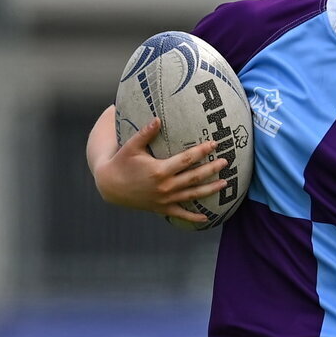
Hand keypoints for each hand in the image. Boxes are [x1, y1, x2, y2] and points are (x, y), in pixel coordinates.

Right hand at [93, 117, 227, 223]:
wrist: (109, 186)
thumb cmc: (121, 162)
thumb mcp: (131, 146)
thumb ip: (145, 133)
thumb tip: (158, 118)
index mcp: (159, 170)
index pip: (187, 159)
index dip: (202, 151)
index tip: (214, 144)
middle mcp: (165, 186)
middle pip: (194, 177)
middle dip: (212, 169)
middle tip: (226, 161)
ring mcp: (164, 199)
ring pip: (192, 195)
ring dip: (210, 190)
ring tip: (225, 183)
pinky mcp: (161, 208)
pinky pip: (180, 214)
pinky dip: (193, 217)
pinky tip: (206, 217)